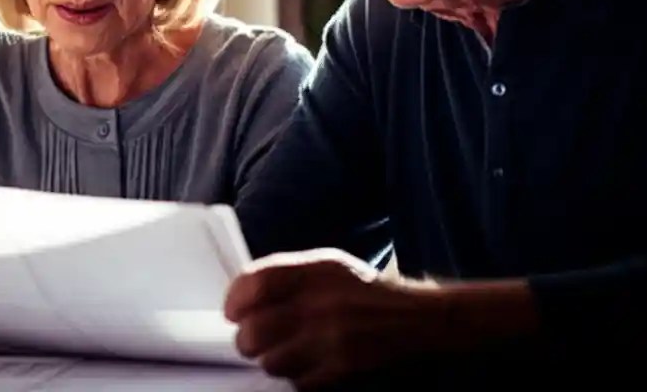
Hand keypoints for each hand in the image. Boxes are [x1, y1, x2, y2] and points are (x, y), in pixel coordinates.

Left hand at [224, 248, 444, 388]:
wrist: (415, 318)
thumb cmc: (362, 291)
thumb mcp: (327, 266)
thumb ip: (286, 274)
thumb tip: (239, 297)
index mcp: (315, 270)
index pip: (255, 283)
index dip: (234, 300)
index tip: (231, 312)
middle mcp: (322, 303)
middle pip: (254, 331)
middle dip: (246, 339)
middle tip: (251, 340)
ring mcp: (332, 339)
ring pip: (271, 362)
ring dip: (270, 360)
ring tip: (282, 353)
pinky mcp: (342, 369)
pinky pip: (297, 381)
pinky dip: (295, 377)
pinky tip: (305, 365)